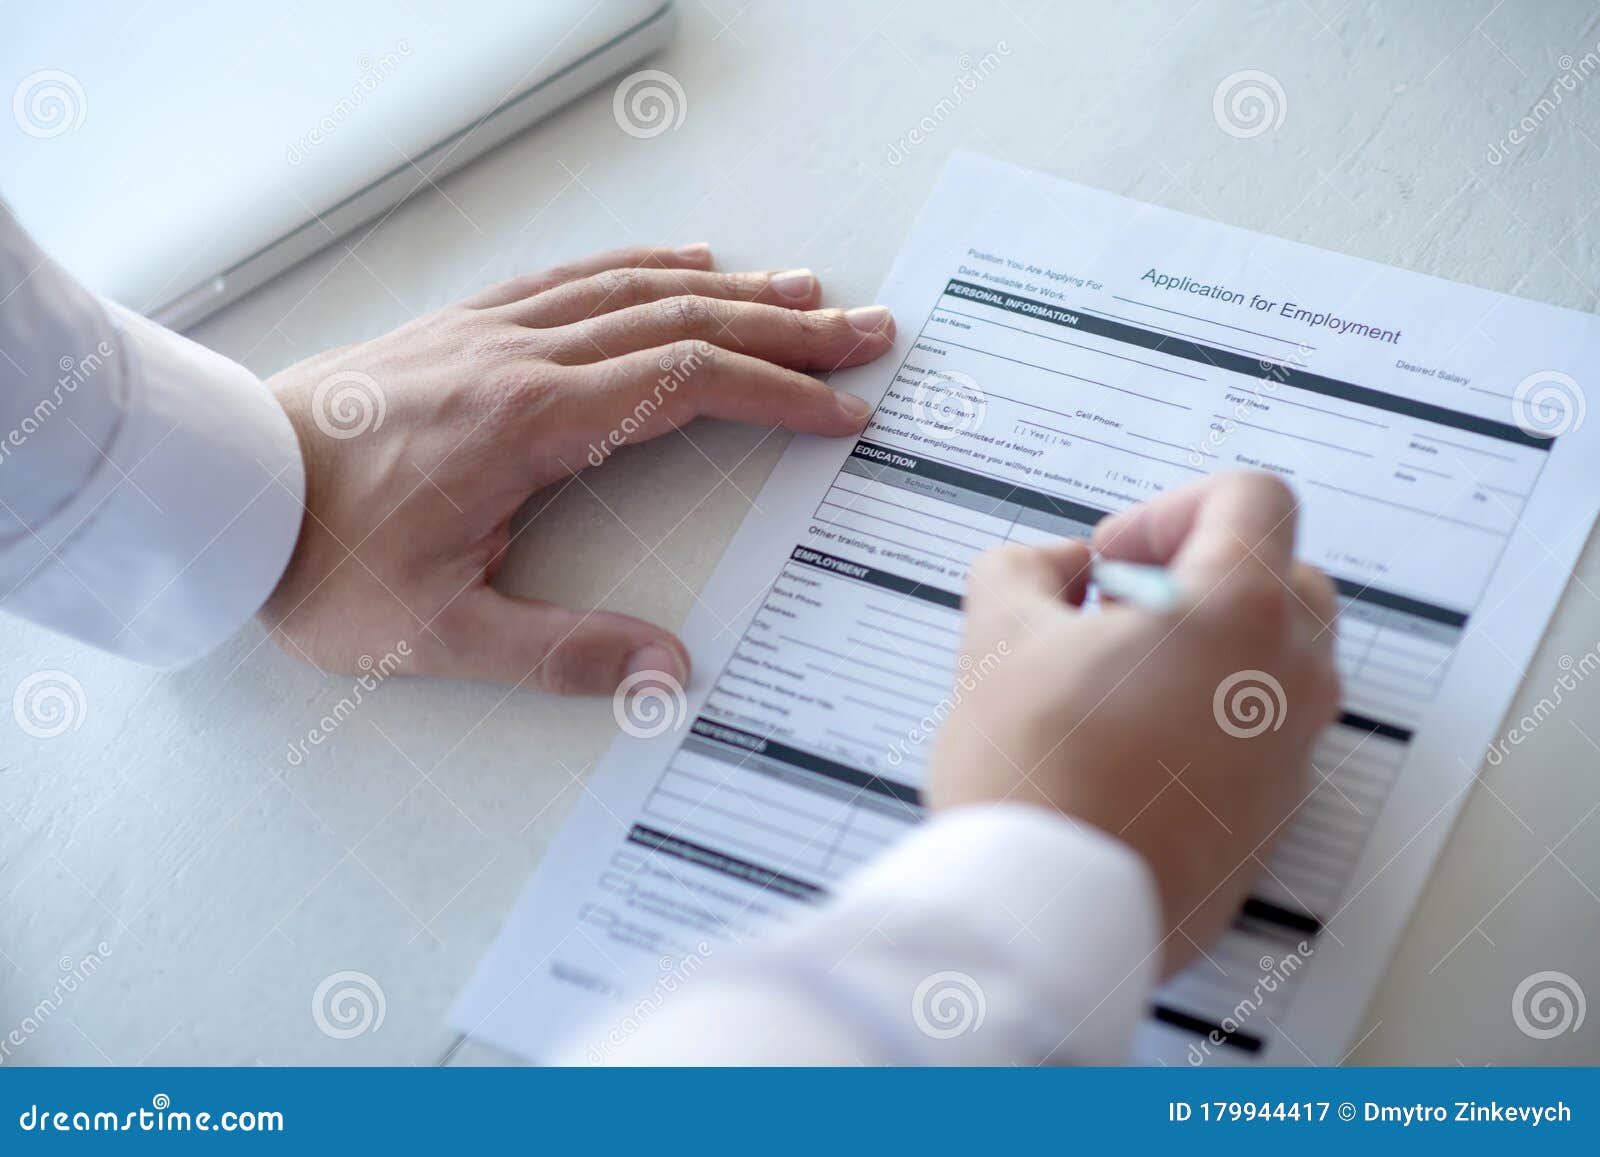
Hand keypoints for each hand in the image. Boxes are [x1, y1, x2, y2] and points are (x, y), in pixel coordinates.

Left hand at [259, 243, 894, 691]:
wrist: (222, 492)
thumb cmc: (319, 565)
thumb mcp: (438, 635)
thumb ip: (564, 654)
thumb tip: (671, 677)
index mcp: (528, 423)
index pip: (688, 384)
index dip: (779, 394)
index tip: (842, 412)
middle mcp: (520, 356)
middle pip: (684, 320)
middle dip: (788, 327)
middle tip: (866, 329)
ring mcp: (491, 329)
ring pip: (638, 288)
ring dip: (733, 286)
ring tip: (806, 289)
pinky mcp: (465, 326)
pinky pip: (575, 277)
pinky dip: (644, 265)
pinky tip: (683, 259)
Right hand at [925, 472, 1339, 972]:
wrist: (1048, 912)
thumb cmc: (1033, 779)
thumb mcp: (996, 632)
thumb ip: (1026, 566)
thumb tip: (1056, 570)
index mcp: (1239, 613)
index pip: (1255, 498)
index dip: (1171, 507)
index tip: (1116, 556)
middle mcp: (1288, 680)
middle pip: (1284, 576)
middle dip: (1200, 574)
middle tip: (1120, 610)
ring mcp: (1289, 755)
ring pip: (1277, 662)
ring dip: (1207, 648)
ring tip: (1116, 682)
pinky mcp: (1271, 818)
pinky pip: (1259, 737)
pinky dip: (1208, 720)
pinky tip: (1125, 748)